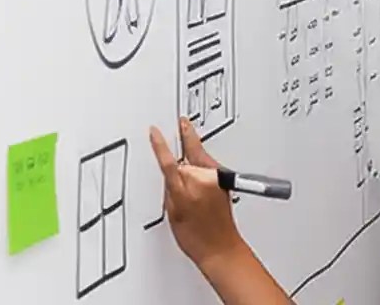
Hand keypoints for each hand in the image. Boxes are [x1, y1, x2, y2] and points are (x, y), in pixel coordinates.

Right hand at [149, 118, 242, 268]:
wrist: (219, 246)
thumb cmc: (196, 237)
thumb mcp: (172, 214)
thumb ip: (170, 190)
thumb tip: (168, 175)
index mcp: (184, 191)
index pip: (169, 162)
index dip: (161, 146)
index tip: (156, 132)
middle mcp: (202, 181)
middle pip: (184, 160)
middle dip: (179, 161)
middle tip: (176, 152)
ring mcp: (215, 178)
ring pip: (197, 160)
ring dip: (192, 161)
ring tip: (189, 169)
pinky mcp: (224, 178)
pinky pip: (208, 165)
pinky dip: (202, 164)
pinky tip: (199, 172)